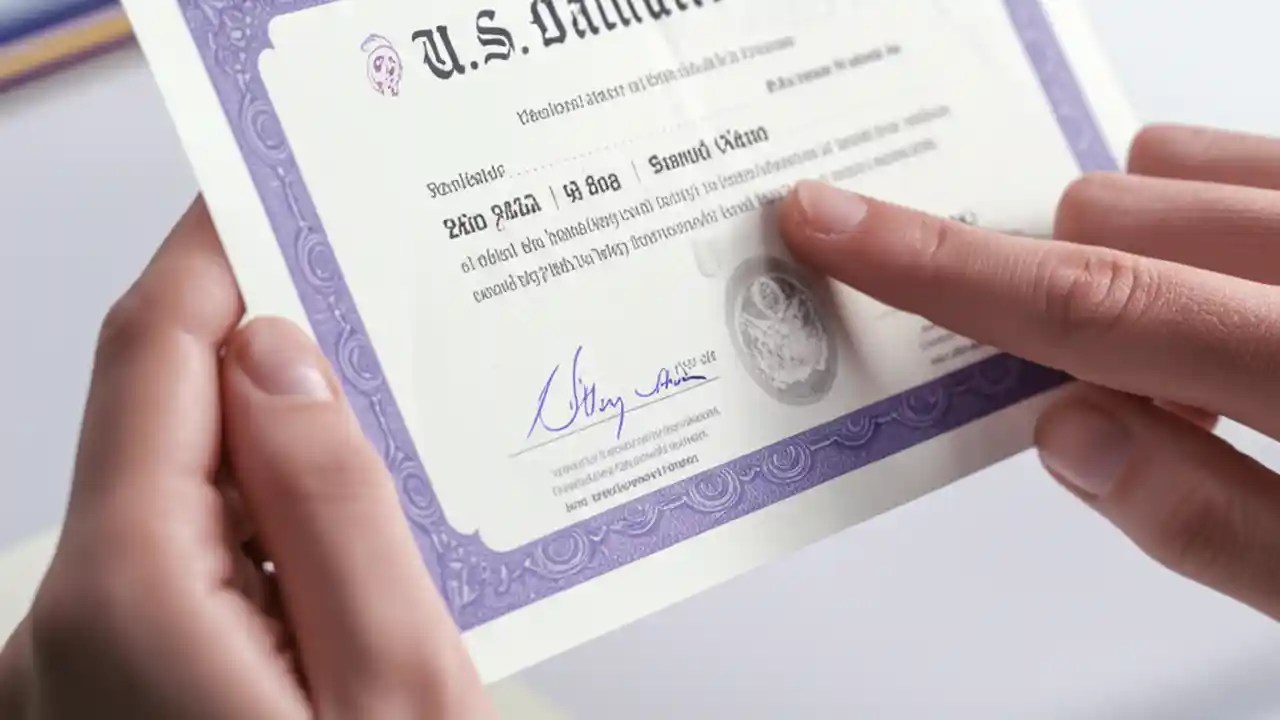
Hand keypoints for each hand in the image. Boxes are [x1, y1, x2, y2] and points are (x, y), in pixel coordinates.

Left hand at [0, 201, 491, 717]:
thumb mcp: (401, 683)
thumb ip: (336, 507)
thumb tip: (279, 358)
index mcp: (128, 603)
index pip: (154, 356)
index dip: (215, 258)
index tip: (272, 193)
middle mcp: (65, 629)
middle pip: (162, 425)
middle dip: (268, 362)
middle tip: (380, 328)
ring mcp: (74, 665)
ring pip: (174, 498)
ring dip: (272, 461)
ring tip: (387, 467)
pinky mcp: (107, 689)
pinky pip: (177, 566)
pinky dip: (254, 533)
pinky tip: (339, 557)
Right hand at [779, 124, 1279, 619]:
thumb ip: (1208, 519)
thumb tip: (1067, 434)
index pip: (1089, 306)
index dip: (940, 268)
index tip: (829, 224)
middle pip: (1115, 219)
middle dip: (1059, 284)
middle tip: (1090, 371)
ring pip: (1175, 168)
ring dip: (1135, 241)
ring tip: (1179, 335)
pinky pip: (1243, 154)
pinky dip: (1197, 201)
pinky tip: (1228, 281)